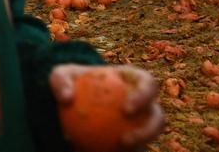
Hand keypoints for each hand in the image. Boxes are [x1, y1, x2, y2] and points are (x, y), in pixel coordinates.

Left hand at [50, 64, 164, 149]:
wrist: (76, 98)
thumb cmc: (73, 81)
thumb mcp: (60, 75)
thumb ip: (61, 81)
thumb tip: (66, 98)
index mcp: (135, 80)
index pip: (148, 84)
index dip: (144, 97)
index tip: (126, 110)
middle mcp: (145, 103)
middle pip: (158, 118)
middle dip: (148, 131)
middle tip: (124, 140)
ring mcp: (143, 124)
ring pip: (149, 140)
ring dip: (139, 147)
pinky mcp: (137, 140)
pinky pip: (133, 149)